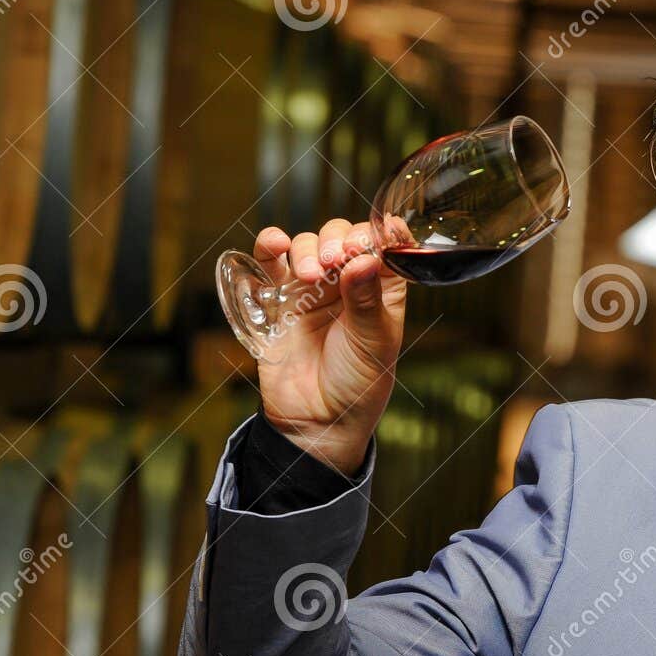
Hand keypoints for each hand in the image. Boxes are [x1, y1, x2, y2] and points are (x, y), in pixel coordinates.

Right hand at [250, 217, 407, 475]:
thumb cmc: (357, 385)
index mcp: (381, 290)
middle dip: (338, 239)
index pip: (384, 244)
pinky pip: (272, 261)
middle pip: (343, 237)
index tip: (374, 236)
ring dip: (307, 248)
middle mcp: (347, 283)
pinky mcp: (278, 298)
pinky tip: (277, 245)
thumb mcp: (372, 342)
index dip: (378, 233)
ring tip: (308, 275)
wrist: (315, 422)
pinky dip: (271, 244)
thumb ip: (366, 299)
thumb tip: (366, 258)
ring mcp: (311, 289)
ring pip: (308, 243)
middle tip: (334, 260)